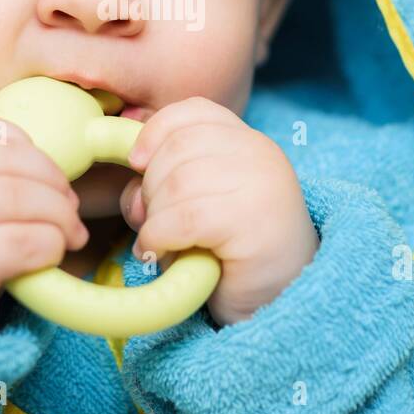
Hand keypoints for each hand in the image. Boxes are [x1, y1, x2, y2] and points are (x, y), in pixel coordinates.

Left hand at [121, 97, 318, 326]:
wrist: (281, 302)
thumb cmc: (232, 255)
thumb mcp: (197, 204)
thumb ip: (166, 181)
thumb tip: (132, 181)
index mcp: (249, 143)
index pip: (195, 111)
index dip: (156, 131)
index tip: (136, 162)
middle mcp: (260, 155)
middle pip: (178, 146)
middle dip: (150, 186)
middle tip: (153, 222)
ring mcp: (261, 185)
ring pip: (177, 182)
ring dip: (154, 217)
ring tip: (162, 243)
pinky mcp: (253, 222)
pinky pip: (183, 218)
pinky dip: (158, 237)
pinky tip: (161, 253)